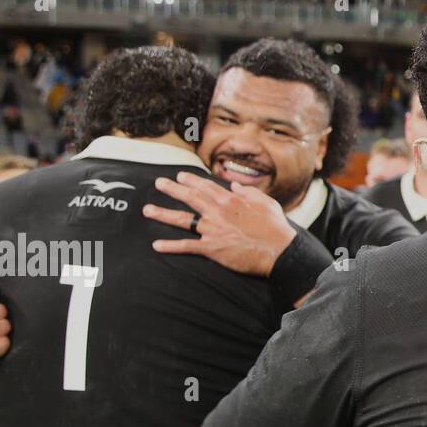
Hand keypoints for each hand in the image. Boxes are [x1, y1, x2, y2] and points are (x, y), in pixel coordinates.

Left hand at [144, 172, 295, 276]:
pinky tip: (157, 246)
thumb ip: (248, 192)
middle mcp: (218, 212)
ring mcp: (213, 229)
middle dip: (172, 189)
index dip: (191, 180)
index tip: (180, 176)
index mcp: (230, 199)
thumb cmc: (275, 227)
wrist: (279, 250)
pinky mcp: (212, 248)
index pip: (206, 186)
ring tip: (148, 210)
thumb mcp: (266, 202)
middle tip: (159, 183)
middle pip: (190, 198)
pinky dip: (171, 246)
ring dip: (163, 214)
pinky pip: (187, 246)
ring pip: (182, 219)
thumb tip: (235, 186)